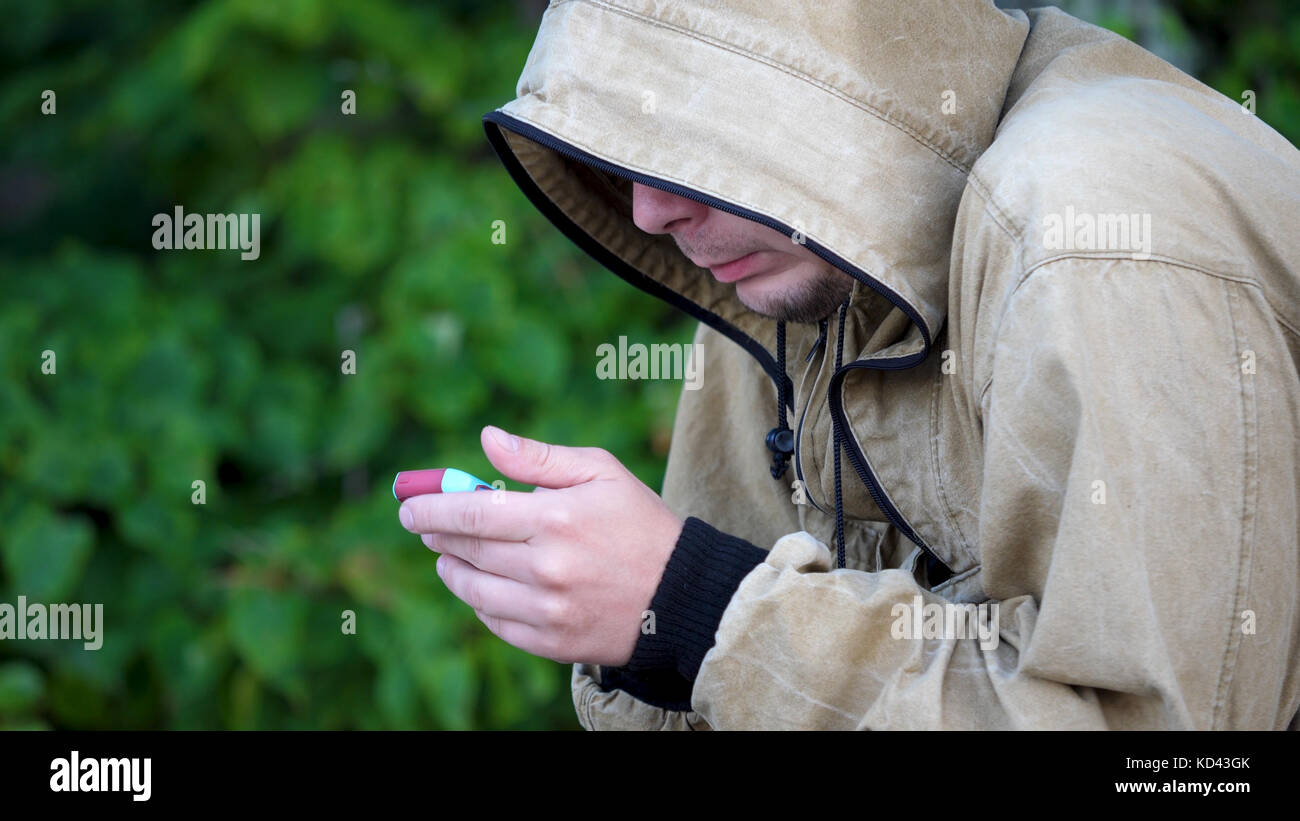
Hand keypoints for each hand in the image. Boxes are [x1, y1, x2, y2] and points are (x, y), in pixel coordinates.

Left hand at [397, 425, 684, 665]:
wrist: (682, 593)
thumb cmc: (640, 522)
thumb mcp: (600, 472)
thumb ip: (538, 458)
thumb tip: (486, 440)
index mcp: (556, 518)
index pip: (470, 513)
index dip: (430, 509)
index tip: (408, 506)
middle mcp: (547, 567)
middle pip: (467, 550)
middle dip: (436, 536)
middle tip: (424, 527)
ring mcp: (548, 609)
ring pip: (474, 590)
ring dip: (452, 570)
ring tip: (448, 558)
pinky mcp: (552, 642)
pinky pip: (495, 623)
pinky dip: (480, 603)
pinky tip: (482, 588)